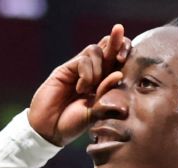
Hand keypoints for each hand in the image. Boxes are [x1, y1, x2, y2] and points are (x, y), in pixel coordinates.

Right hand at [28, 24, 130, 145]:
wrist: (49, 128)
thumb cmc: (74, 123)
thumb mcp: (96, 112)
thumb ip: (106, 95)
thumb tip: (119, 74)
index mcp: (106, 83)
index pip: (120, 62)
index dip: (127, 52)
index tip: (127, 59)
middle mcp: (94, 73)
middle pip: (109, 47)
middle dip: (117, 40)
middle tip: (119, 29)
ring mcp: (79, 69)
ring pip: (95, 50)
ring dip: (98, 68)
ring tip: (90, 88)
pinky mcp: (66, 69)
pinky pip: (83, 60)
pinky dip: (86, 74)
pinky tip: (80, 89)